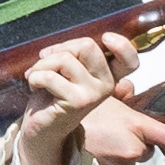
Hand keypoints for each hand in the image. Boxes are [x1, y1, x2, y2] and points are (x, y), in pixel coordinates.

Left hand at [15, 32, 164, 164]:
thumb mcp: (68, 69)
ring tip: (37, 76)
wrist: (42, 127)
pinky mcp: (78, 102)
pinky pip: (50, 76)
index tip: (106, 38)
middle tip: (46, 62)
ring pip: (65, 59)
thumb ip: (76, 55)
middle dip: (59, 50)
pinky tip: (34, 86)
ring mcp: (94, 94)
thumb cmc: (52, 94)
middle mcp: (107, 85)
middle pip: (87, 45)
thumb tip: (68, 46)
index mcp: (108, 75)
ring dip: (42, 65)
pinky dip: (35, 77)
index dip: (121, 45)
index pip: (129, 59)